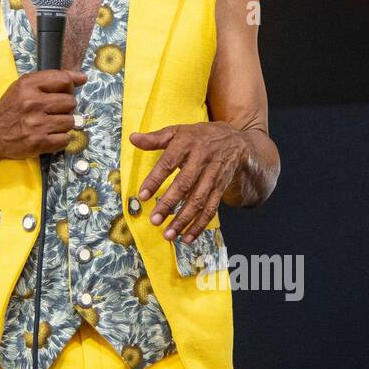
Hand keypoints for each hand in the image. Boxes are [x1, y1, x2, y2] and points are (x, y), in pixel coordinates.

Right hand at [0, 70, 85, 158]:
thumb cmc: (10, 108)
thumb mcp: (23, 86)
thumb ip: (51, 79)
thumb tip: (81, 78)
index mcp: (28, 86)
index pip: (64, 80)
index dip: (72, 84)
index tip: (74, 86)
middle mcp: (33, 104)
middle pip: (70, 102)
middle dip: (66, 106)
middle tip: (55, 110)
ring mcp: (36, 125)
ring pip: (71, 121)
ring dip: (64, 123)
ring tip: (52, 123)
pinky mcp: (39, 143)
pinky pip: (66, 139)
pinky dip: (61, 138)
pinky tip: (51, 134)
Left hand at [129, 122, 249, 242]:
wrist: (235, 140)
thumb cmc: (200, 137)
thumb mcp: (178, 131)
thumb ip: (155, 138)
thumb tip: (133, 138)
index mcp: (187, 144)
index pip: (168, 163)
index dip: (155, 179)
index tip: (142, 196)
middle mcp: (201, 160)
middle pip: (184, 184)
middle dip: (169, 204)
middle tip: (154, 220)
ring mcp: (212, 176)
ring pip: (198, 200)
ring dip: (184, 219)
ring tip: (169, 234)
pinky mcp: (220, 188)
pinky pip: (211, 209)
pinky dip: (199, 225)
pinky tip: (187, 237)